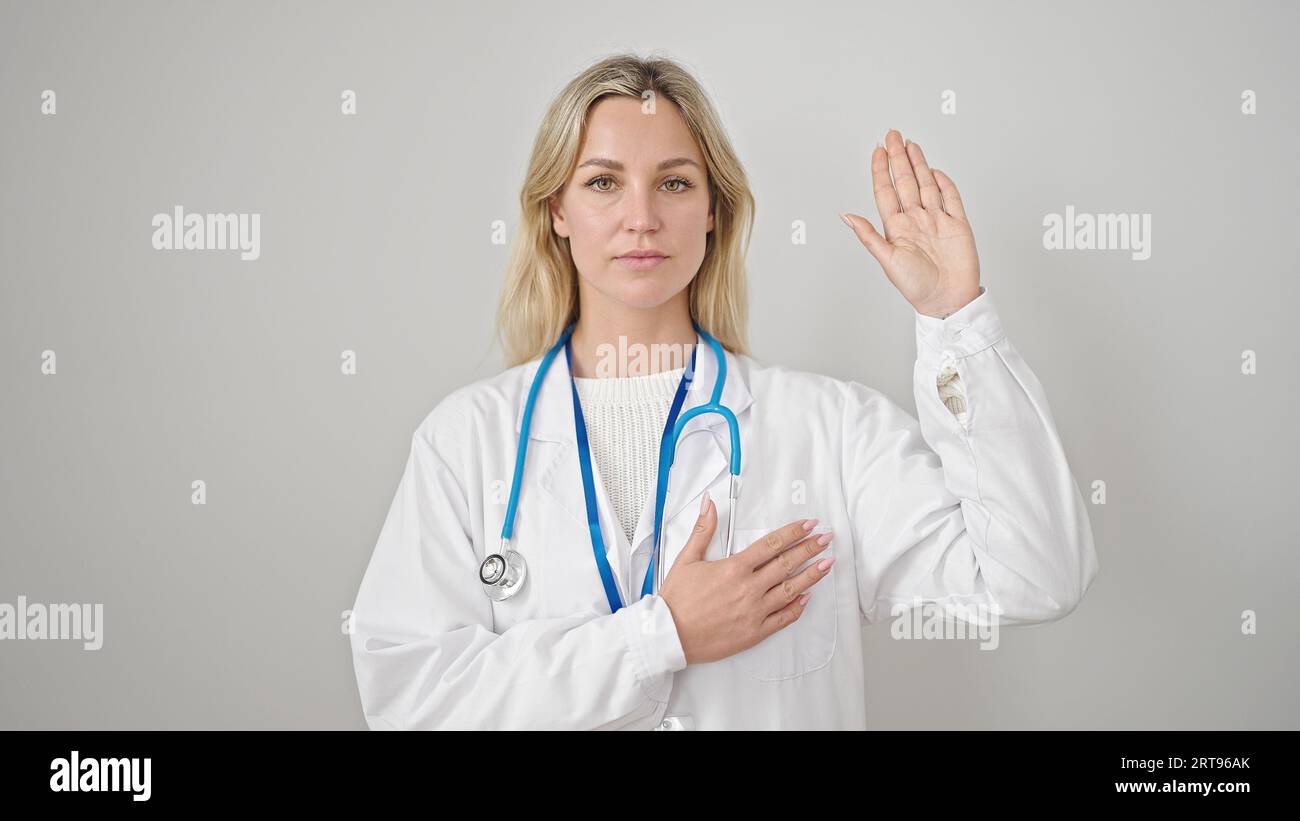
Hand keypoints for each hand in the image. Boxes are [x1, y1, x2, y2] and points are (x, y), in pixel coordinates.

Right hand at [659, 494, 835, 664]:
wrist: (669, 636)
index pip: (771, 545)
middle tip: (827, 539)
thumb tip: (709, 503)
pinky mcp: (754, 632)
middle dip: (810, 549)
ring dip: (811, 575)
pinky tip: (807, 598)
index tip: (809, 525)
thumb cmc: (676, 600)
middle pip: (786, 564)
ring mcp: (754, 611)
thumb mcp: (686, 559)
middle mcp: (748, 588)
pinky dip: (797, 607)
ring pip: (790, 590)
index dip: (793, 533)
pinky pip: (783, 618)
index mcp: (733, 568)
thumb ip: (702, 529)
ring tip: (827, 564)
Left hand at [840, 129, 981, 318]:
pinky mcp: (958, 224)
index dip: (881, 170)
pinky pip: (950, 198)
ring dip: (918, 164)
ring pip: (926, 185)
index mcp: (897, 227)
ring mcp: (937, 220)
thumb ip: (868, 236)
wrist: (948, 299)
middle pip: (906, 182)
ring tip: (910, 144)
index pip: (886, 191)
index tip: (877, 150)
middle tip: (893, 135)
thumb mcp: (887, 260)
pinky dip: (943, 183)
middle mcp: (916, 220)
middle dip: (898, 158)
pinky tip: (934, 170)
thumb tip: (845, 216)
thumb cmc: (916, 286)